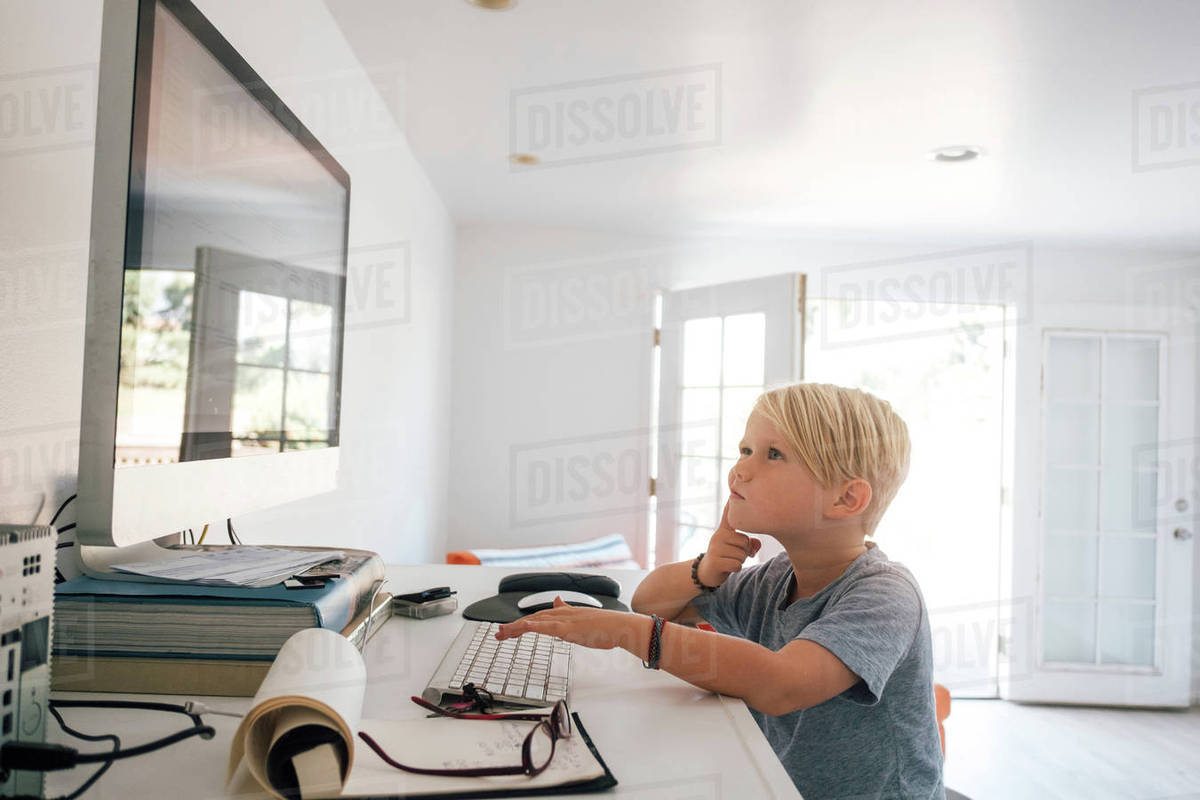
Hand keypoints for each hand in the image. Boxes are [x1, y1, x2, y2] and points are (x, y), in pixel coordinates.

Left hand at [495, 597, 644, 650]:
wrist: (620, 626)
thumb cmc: (606, 626)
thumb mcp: (583, 619)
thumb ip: (569, 611)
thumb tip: (557, 601)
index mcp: (565, 613)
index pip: (538, 617)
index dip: (522, 623)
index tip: (509, 630)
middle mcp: (562, 614)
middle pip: (532, 619)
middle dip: (513, 627)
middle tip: (498, 634)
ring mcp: (564, 620)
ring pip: (534, 622)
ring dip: (516, 627)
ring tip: (501, 634)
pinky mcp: (568, 627)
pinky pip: (547, 627)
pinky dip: (533, 626)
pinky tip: (522, 628)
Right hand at [698, 501, 761, 586]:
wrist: (706, 572)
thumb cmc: (725, 557)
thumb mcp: (737, 549)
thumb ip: (749, 544)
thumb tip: (756, 544)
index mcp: (723, 530)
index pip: (728, 516)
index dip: (730, 506)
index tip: (731, 494)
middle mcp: (718, 536)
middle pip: (744, 541)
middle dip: (745, 552)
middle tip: (735, 555)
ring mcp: (715, 548)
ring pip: (742, 554)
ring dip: (740, 561)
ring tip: (730, 560)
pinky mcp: (715, 561)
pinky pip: (737, 564)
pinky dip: (737, 568)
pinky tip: (729, 568)